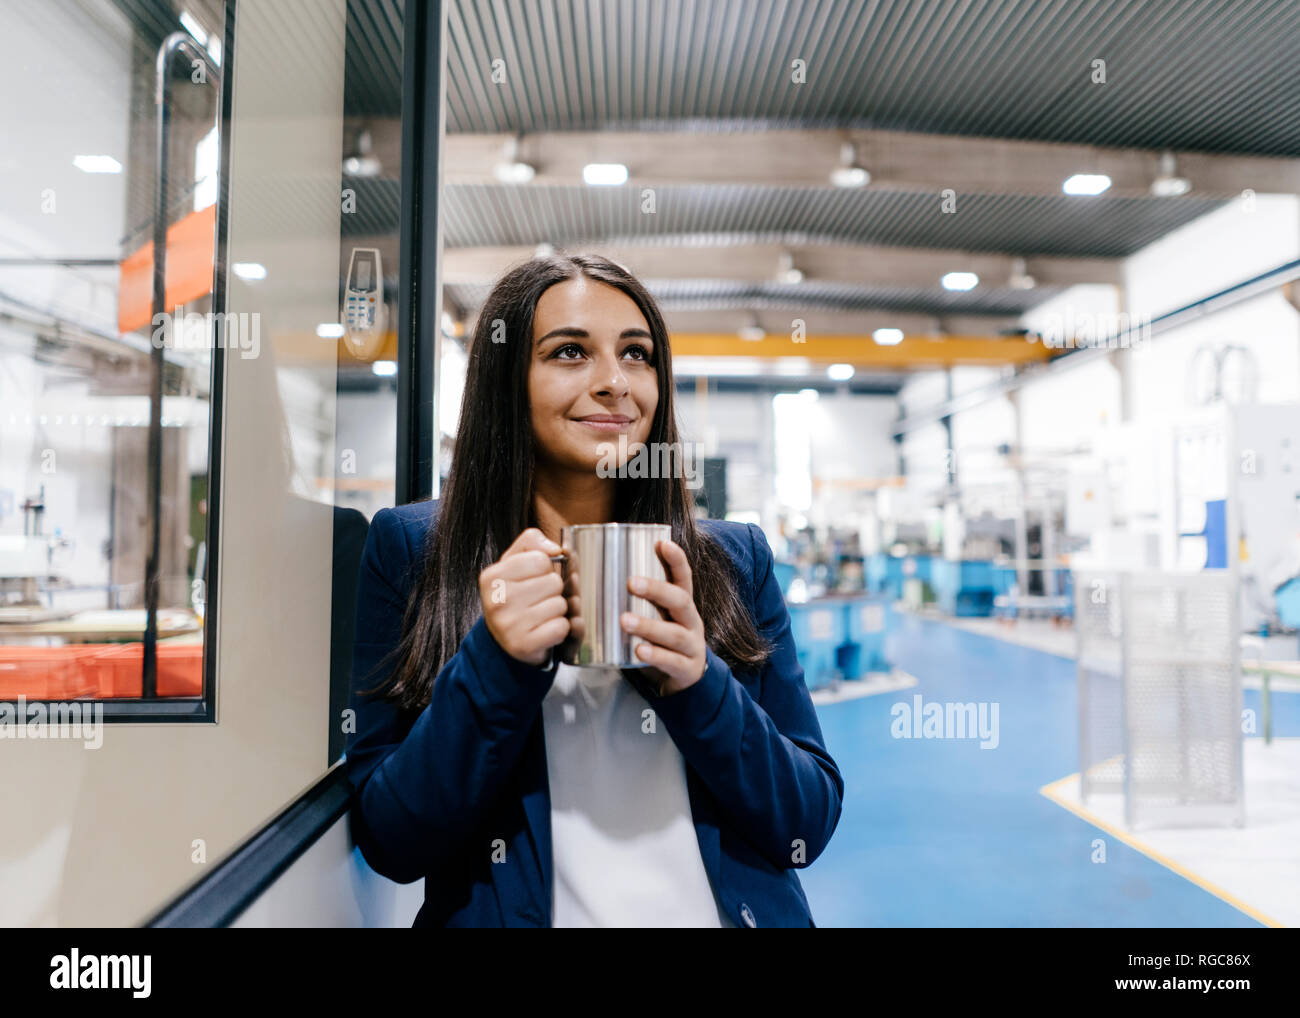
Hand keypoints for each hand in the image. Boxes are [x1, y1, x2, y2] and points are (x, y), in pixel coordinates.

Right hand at [479, 528, 568, 667]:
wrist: (501, 639)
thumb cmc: (513, 595)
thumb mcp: (514, 562)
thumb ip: (531, 541)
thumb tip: (554, 548)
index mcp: (492, 576)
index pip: (541, 559)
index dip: (545, 568)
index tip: (535, 578)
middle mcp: (497, 600)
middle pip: (554, 582)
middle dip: (553, 590)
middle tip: (539, 599)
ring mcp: (509, 625)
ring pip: (560, 605)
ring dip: (557, 610)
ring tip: (541, 614)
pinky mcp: (523, 645)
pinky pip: (561, 627)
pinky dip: (559, 629)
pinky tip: (544, 629)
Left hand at [620, 538, 706, 695]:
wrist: (685, 678)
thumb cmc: (661, 639)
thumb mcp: (656, 616)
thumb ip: (632, 600)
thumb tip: (582, 576)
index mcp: (683, 604)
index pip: (684, 577)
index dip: (676, 560)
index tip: (662, 543)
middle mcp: (691, 621)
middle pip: (680, 601)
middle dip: (657, 590)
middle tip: (631, 583)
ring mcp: (692, 645)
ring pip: (674, 633)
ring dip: (649, 626)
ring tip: (625, 620)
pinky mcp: (686, 668)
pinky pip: (672, 661)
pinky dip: (655, 655)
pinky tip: (639, 649)